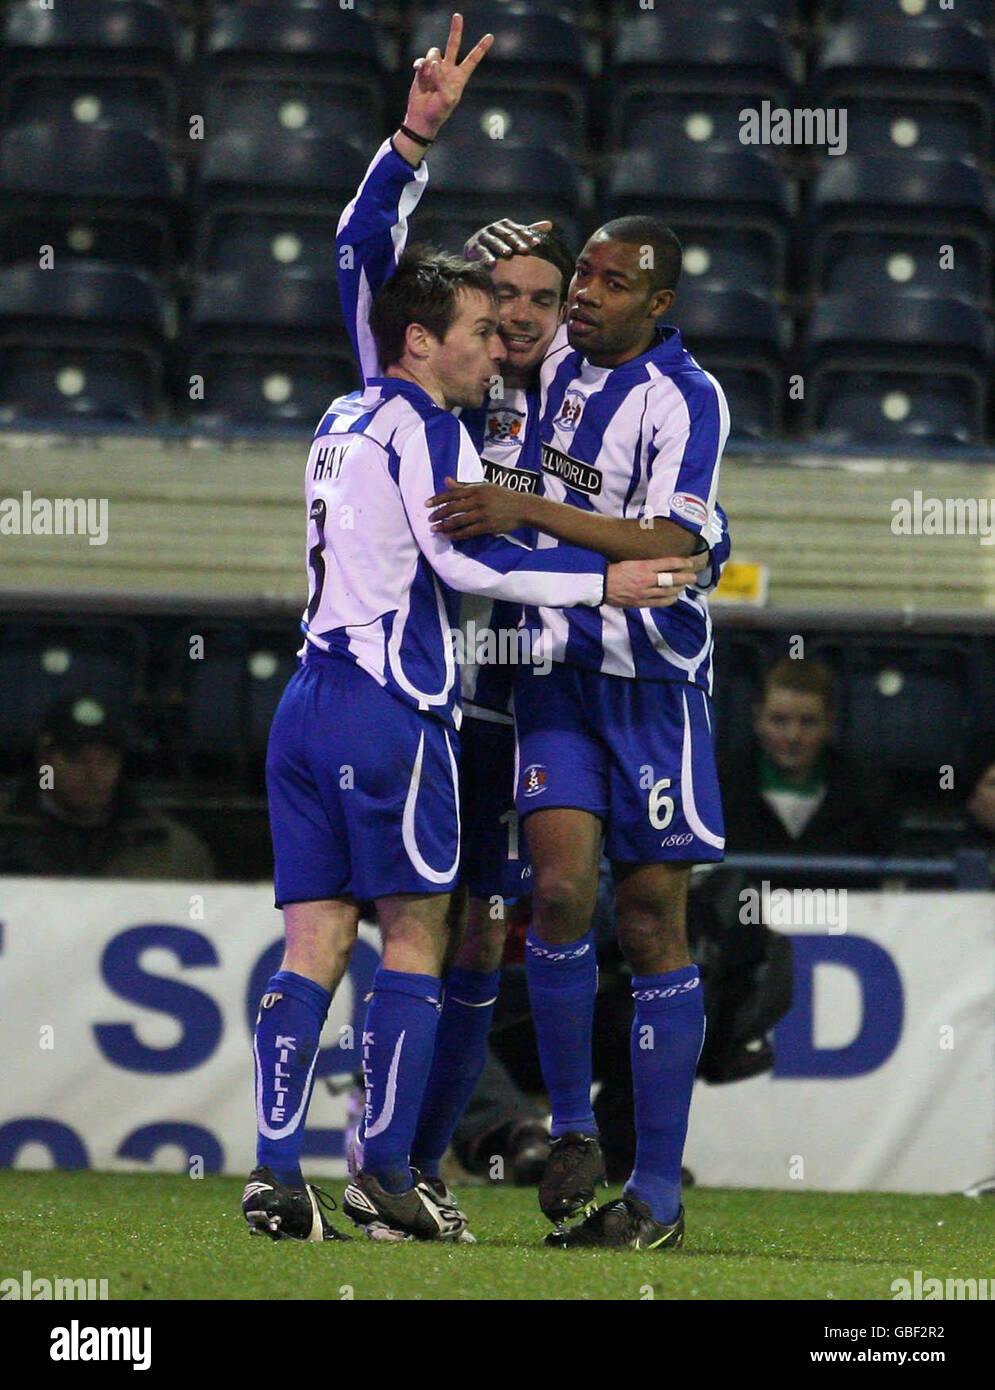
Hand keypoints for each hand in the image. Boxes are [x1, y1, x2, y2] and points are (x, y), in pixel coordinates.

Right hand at [404, 13, 493, 141]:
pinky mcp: (422, 71)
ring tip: (428, 75)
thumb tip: (434, 62)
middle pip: (454, 45)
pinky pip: (421, 60)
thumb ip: (442, 79)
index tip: (490, 36)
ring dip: (430, 62)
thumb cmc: (438, 112)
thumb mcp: (447, 98)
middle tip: (457, 16)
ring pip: (434, 52)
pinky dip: (419, 64)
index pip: (472, 59)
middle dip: (456, 30)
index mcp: (460, 77)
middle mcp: (448, 70)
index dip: (481, 48)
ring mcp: (435, 69)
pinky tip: (418, 71)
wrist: (421, 118)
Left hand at [427, 477, 529, 536]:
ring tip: (435, 530)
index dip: (438, 499)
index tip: (426, 504)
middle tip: (429, 520)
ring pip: (459, 521)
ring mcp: (484, 514)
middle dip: (439, 514)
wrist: (523, 507)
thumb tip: (446, 480)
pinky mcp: (488, 526)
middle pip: (454, 507)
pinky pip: (469, 531)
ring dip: (445, 526)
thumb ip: (464, 486)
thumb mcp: (484, 487)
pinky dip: (457, 534)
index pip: (453, 493)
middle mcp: (479, 500)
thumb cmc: (502, 496)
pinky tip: (448, 536)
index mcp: (477, 488)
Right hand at [464, 218, 552, 265]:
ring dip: (501, 247)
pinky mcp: (473, 247)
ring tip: (508, 254)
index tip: (537, 244)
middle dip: (516, 242)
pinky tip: (492, 264)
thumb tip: (550, 224)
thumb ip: (528, 232)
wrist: (474, 251)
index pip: (519, 230)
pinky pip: (481, 251)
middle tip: (525, 250)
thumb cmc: (499, 244)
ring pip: (493, 241)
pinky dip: (485, 257)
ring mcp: (483, 236)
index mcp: (505, 225)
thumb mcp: (514, 237)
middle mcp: (494, 228)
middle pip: (507, 235)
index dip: (528, 236)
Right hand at [604, 558, 695, 607]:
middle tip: (693, 576)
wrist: (601, 585)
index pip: (668, 563)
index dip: (681, 563)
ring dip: (679, 589)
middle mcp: (646, 580)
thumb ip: (646, 564)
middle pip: (672, 579)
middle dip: (685, 578)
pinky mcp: (641, 603)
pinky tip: (674, 597)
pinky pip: (659, 603)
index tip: (689, 562)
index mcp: (643, 566)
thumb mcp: (631, 562)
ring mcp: (644, 593)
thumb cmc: (613, 570)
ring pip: (668, 592)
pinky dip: (669, 600)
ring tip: (684, 587)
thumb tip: (661, 565)